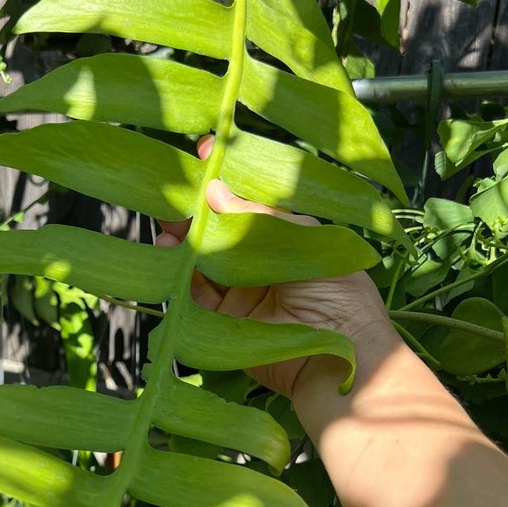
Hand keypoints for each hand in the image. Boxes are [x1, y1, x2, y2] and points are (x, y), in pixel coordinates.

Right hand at [156, 140, 393, 397]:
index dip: (227, 177)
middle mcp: (261, 262)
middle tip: (172, 189)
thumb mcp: (302, 240)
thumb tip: (213, 188)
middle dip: (195, 209)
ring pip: (203, 259)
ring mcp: (242, 291)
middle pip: (220, 229)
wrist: (340, 355)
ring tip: (167, 221)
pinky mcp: (225, 321)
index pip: (250, 201)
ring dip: (183, 239)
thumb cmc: (337, 292)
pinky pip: (195, 294)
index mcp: (287, 237)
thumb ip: (255, 217)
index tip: (203, 151)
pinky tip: (169, 251)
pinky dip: (179, 273)